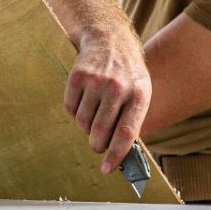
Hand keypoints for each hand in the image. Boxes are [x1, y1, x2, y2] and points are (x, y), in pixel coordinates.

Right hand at [64, 30, 151, 174]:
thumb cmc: (129, 73)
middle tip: (97, 144)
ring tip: (95, 114)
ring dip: (86, 127)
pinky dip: (75, 112)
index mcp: (139, 94)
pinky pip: (70, 109)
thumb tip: (122, 154)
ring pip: (83, 123)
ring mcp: (96, 81)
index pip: (126, 133)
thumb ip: (133, 119)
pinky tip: (84, 101)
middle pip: (100, 132)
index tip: (107, 169)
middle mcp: (118, 87)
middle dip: (97, 144)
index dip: (115, 155)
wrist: (110, 39)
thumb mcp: (141, 91)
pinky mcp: (77, 76)